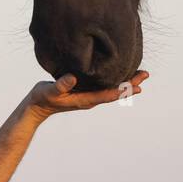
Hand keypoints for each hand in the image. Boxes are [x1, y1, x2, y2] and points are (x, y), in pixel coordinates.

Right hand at [28, 69, 148, 121]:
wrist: (36, 107)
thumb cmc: (42, 98)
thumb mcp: (50, 91)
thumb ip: (60, 85)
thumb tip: (72, 78)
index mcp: (85, 100)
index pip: (108, 95)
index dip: (123, 89)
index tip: (137, 84)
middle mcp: (90, 99)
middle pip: (114, 92)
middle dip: (130, 84)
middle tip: (146, 74)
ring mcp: (88, 96)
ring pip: (111, 89)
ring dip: (125, 82)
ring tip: (139, 75)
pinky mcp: (84, 91)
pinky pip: (104, 86)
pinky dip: (114, 80)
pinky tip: (118, 74)